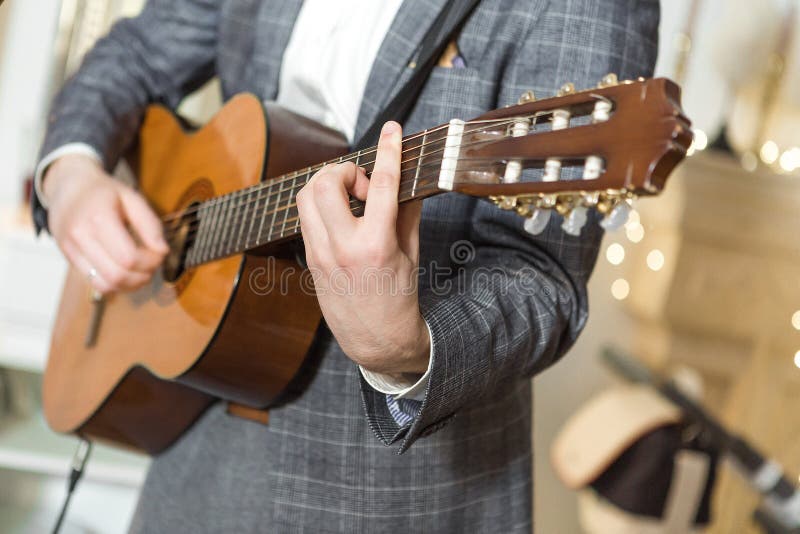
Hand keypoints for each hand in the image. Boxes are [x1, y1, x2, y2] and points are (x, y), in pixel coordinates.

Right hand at [43, 154, 168, 293]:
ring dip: (131, 285)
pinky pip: (96, 284)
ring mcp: (71, 249)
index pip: (129, 257)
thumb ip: (150, 224)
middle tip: (154, 264)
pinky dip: (117, 285)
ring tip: (143, 272)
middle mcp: (80, 236)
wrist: (68, 187)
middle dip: (143, 275)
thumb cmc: (104, 192)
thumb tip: (163, 251)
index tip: (160, 253)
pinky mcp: (69, 259)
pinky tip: (128, 274)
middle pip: (118, 275)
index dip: (150, 262)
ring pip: (106, 285)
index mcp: (98, 218)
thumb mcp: (132, 198)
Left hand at [296, 122, 429, 374]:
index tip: (392, 128)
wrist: (376, 341)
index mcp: (376, 245)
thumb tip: (408, 180)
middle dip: (345, 171)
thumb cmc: (399, 299)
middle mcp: (343, 247)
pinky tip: (342, 218)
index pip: (383, 184)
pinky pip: (306, 217)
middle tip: (365, 187)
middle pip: (326, 182)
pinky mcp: (309, 259)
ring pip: (306, 196)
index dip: (388, 149)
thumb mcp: (410, 254)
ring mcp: (321, 254)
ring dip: (328, 186)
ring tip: (352, 202)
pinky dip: (322, 206)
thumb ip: (407, 213)